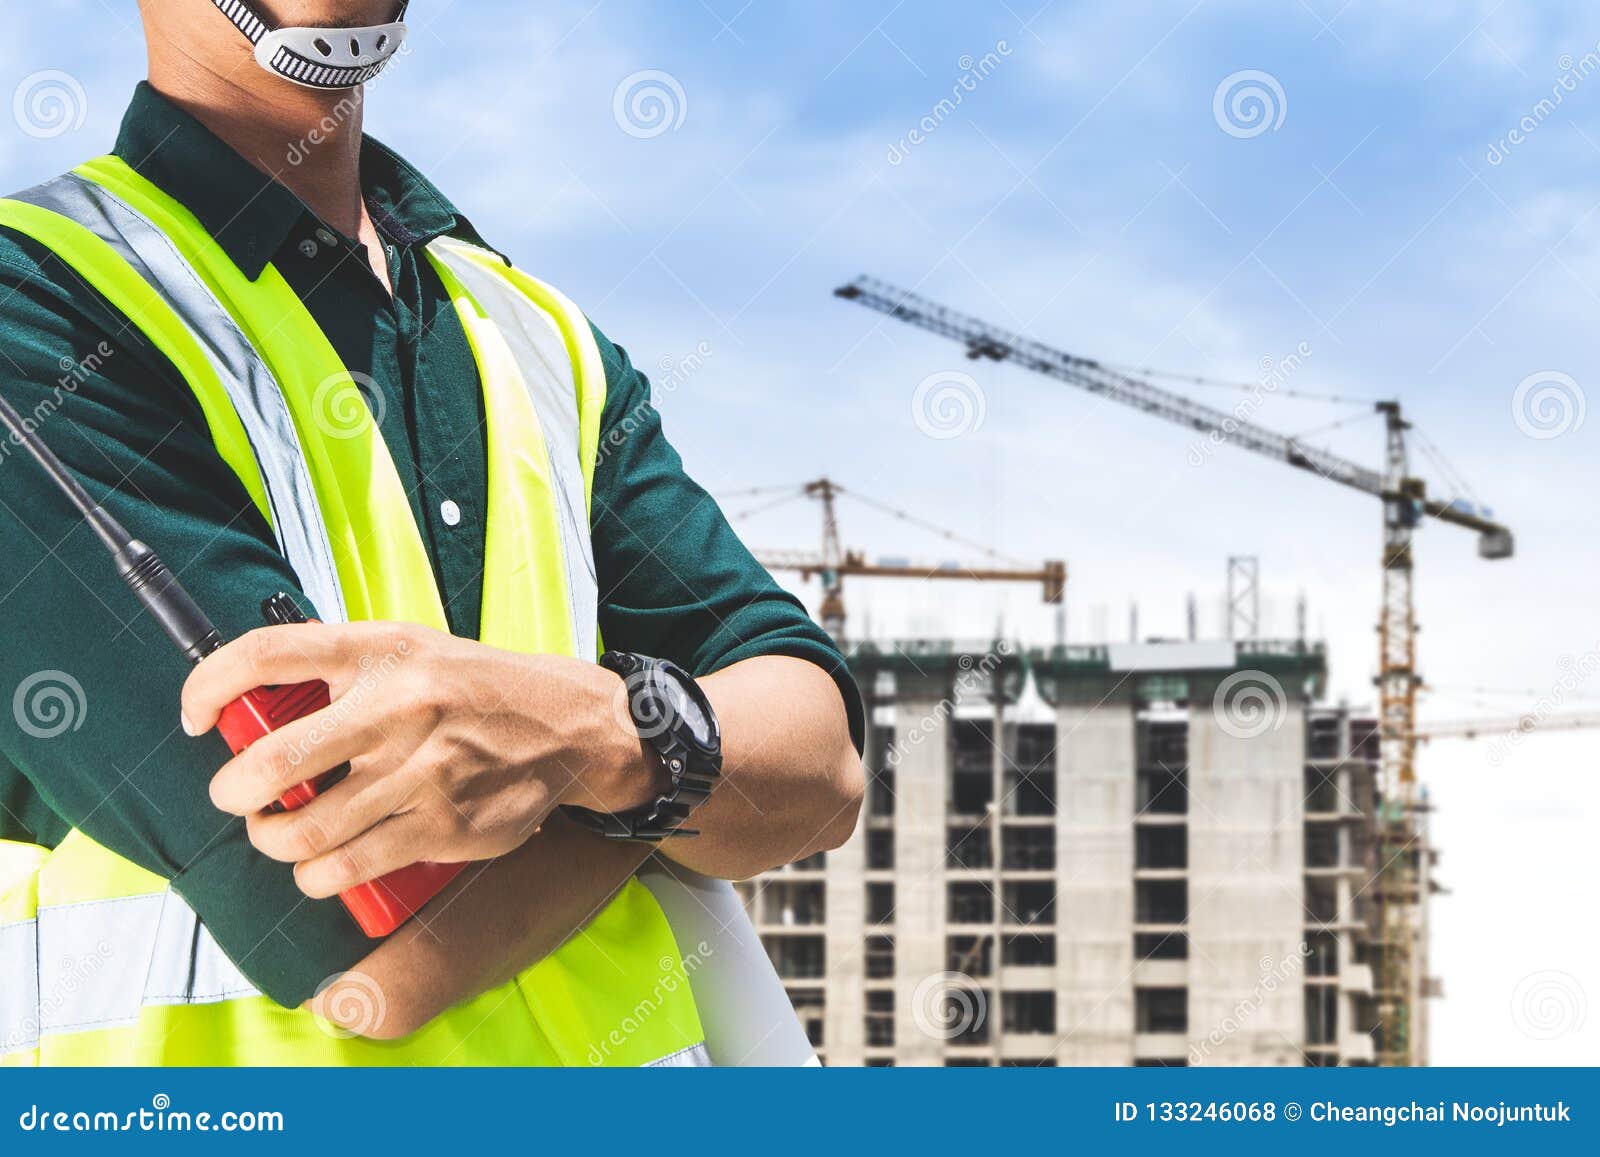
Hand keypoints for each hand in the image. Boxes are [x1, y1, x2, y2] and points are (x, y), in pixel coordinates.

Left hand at [180, 621, 660, 897]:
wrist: (569, 727)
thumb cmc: (476, 689)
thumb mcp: (410, 650)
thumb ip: (341, 671)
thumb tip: (252, 711)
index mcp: (381, 651)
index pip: (263, 656)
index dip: (207, 687)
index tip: (195, 715)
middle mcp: (397, 709)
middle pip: (269, 763)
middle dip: (234, 793)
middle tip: (238, 797)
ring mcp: (420, 773)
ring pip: (301, 833)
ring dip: (273, 841)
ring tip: (278, 834)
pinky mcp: (441, 826)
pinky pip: (348, 868)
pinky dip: (319, 876)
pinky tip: (322, 866)